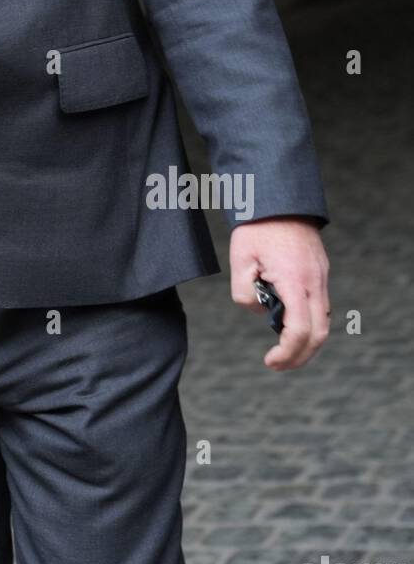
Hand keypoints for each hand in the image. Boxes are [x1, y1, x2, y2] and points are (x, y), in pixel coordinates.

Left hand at [229, 217, 329, 370]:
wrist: (278, 198)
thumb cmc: (257, 227)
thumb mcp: (239, 261)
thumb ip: (245, 293)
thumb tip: (261, 310)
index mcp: (295, 281)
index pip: (300, 331)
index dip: (287, 353)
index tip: (270, 361)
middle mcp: (314, 282)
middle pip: (319, 333)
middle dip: (300, 356)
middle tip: (278, 364)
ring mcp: (321, 276)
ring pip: (323, 320)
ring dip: (305, 340)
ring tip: (280, 348)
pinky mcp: (320, 271)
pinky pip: (320, 305)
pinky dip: (308, 321)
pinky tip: (287, 322)